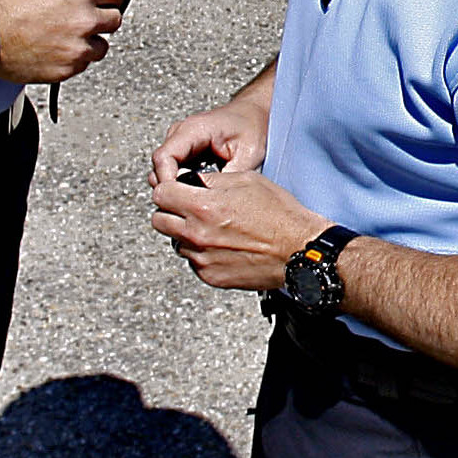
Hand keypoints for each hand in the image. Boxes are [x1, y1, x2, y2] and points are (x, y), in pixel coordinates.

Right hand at [0, 0, 123, 82]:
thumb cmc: (3, 7)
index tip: (105, 0)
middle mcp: (85, 20)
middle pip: (114, 20)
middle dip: (101, 19)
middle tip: (84, 20)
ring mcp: (77, 47)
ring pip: (102, 47)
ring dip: (90, 43)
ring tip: (66, 38)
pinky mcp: (67, 69)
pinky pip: (82, 65)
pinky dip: (73, 60)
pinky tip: (55, 51)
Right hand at [150, 98, 270, 188]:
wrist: (255, 114)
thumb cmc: (253, 128)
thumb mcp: (249, 153)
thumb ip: (230, 175)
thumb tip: (213, 197)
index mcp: (194, 129)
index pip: (164, 157)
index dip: (167, 182)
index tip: (180, 200)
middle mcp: (180, 134)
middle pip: (159, 168)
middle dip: (173, 189)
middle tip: (195, 204)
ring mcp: (178, 142)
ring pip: (163, 172)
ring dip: (178, 187)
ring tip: (202, 196)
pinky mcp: (182, 151)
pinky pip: (173, 172)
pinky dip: (184, 184)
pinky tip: (203, 189)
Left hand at [150, 171, 327, 290]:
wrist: (299, 249)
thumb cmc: (279, 214)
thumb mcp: (247, 181)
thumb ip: (212, 180)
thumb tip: (191, 180)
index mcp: (203, 206)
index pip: (160, 194)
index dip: (168, 188)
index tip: (175, 189)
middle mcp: (196, 234)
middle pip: (159, 220)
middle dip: (170, 211)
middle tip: (189, 207)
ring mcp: (201, 258)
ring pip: (176, 242)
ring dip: (187, 233)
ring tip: (216, 228)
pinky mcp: (210, 276)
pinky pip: (193, 261)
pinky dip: (203, 252)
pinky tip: (225, 244)